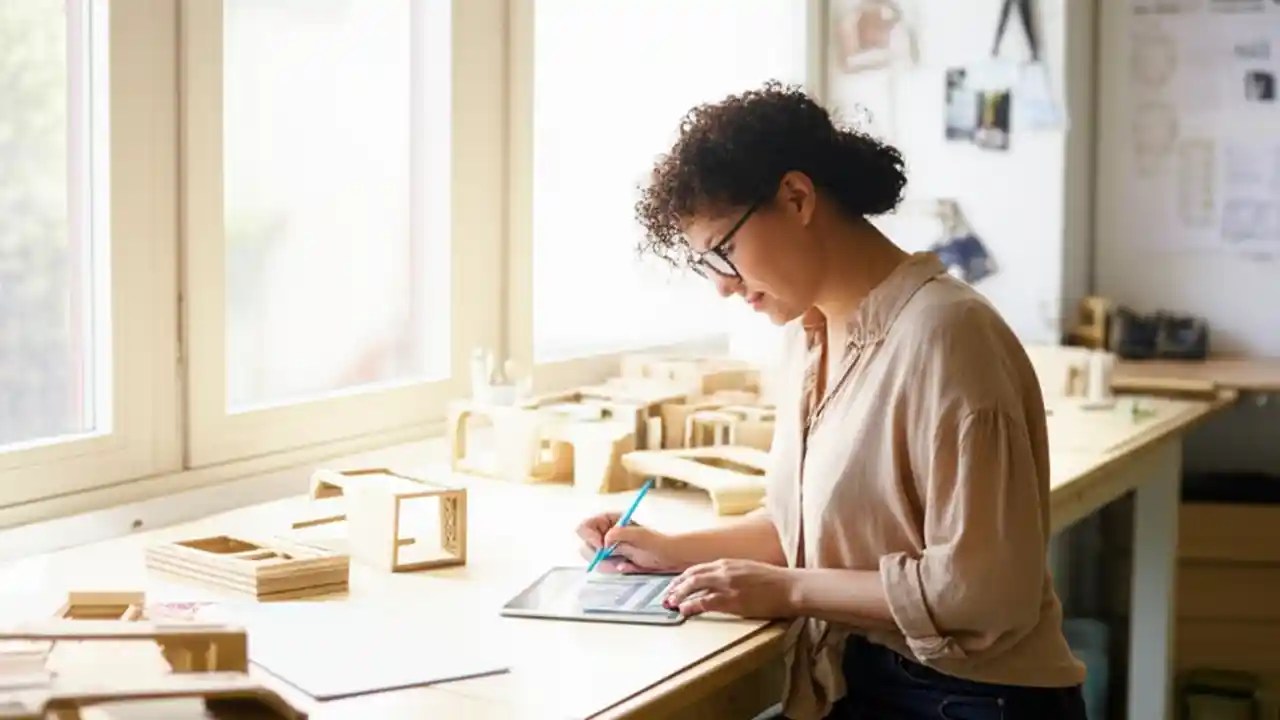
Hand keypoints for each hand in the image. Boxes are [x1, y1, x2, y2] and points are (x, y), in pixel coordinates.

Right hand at [575, 512, 685, 573]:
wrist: (669, 557)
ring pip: (593, 559)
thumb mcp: (640, 536)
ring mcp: (607, 548)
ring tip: (625, 563)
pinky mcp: (612, 561)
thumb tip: (605, 541)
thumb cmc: (657, 542)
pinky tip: (628, 566)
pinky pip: (604, 567)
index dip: (589, 537)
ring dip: (607, 564)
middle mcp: (604, 533)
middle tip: (613, 559)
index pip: (585, 527)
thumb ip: (621, 534)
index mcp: (608, 520)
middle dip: (597, 555)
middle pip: (585, 545)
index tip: (601, 547)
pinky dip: (613, 569)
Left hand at [663, 558, 797, 618]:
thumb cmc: (775, 581)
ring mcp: (726, 584)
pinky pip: (704, 602)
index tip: (675, 585)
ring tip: (671, 603)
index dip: (684, 577)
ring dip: (679, 595)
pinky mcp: (731, 600)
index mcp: (728, 563)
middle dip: (676, 585)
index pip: (698, 568)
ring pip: (694, 586)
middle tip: (667, 595)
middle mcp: (724, 570)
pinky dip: (691, 606)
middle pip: (691, 575)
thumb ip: (732, 574)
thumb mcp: (749, 570)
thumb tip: (721, 582)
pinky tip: (684, 610)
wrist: (790, 587)